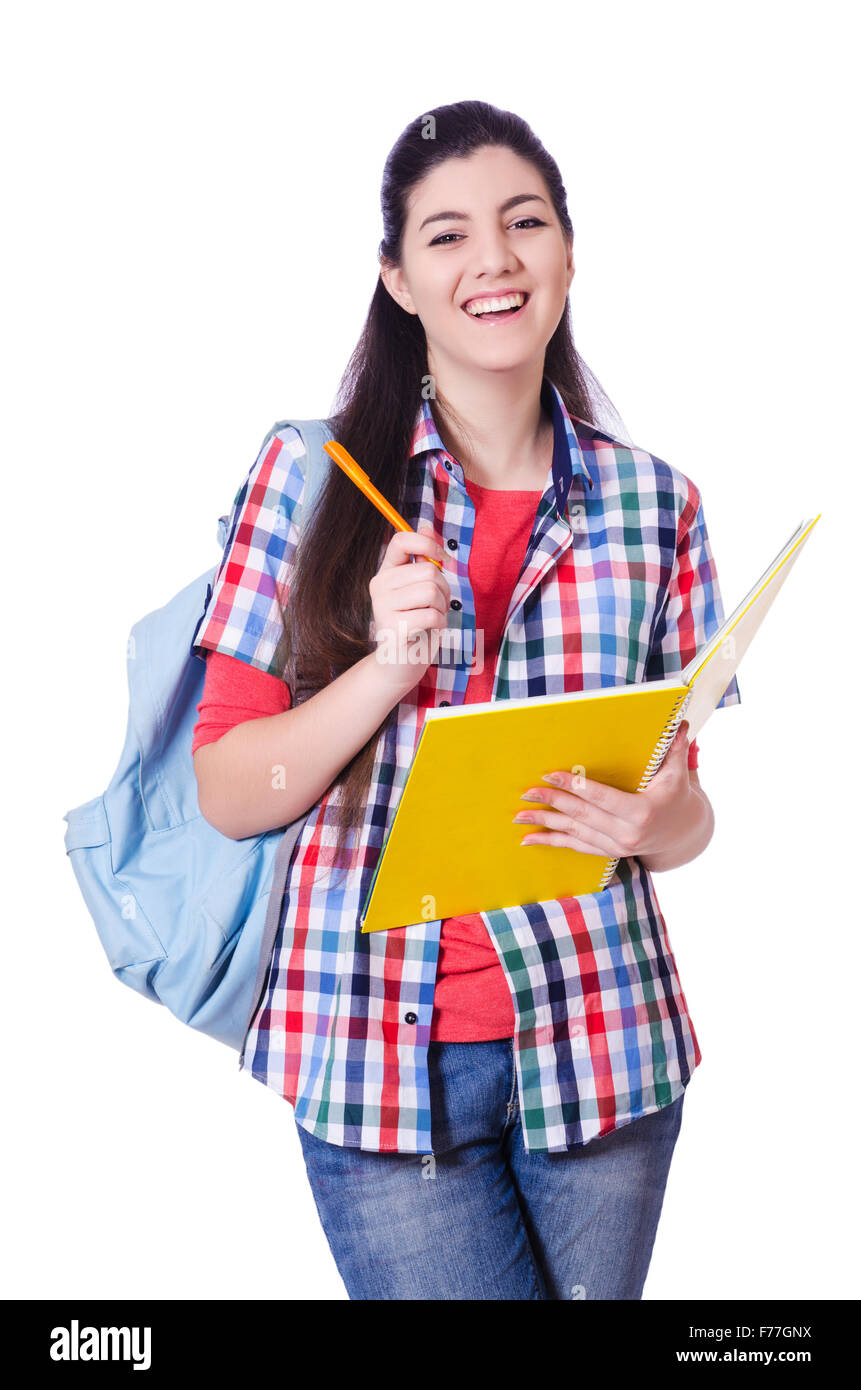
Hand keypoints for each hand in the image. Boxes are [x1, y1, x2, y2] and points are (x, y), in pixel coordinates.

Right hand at [368, 523, 449, 692]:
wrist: (402, 661)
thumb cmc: (417, 621)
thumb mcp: (420, 588)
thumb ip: (423, 559)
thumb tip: (426, 525)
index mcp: (386, 572)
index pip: (401, 540)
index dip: (427, 545)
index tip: (441, 559)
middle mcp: (379, 586)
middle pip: (428, 572)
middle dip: (444, 589)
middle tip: (438, 605)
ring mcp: (383, 607)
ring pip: (432, 592)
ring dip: (442, 607)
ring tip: (432, 618)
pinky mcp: (394, 627)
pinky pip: (432, 615)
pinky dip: (439, 624)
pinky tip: (428, 630)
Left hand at [512, 721, 696, 860]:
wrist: (684, 834)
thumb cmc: (677, 797)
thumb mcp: (677, 774)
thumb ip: (675, 748)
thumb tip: (679, 720)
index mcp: (641, 812)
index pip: (600, 797)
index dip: (573, 785)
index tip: (550, 774)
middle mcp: (627, 834)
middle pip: (581, 815)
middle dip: (551, 802)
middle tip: (527, 792)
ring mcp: (616, 847)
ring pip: (574, 833)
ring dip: (545, 824)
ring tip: (520, 815)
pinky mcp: (608, 853)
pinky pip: (576, 847)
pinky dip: (552, 842)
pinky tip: (530, 839)